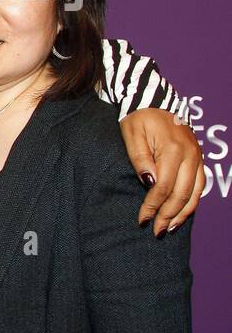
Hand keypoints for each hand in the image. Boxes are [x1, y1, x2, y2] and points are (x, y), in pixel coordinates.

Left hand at [120, 108, 204, 235]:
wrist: (155, 101)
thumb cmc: (139, 117)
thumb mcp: (132, 135)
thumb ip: (140, 159)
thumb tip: (149, 183)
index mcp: (173, 149)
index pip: (163, 186)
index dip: (152, 206)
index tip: (141, 219)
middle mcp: (191, 155)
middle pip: (182, 193)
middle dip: (168, 215)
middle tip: (155, 231)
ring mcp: (198, 157)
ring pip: (196, 192)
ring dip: (183, 213)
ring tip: (168, 228)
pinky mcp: (198, 158)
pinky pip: (200, 185)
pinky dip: (192, 201)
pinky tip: (182, 213)